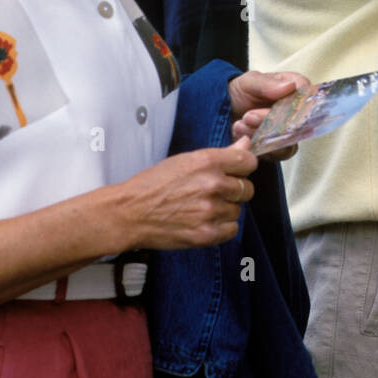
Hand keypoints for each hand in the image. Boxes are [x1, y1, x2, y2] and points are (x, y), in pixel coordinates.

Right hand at [117, 138, 257, 247]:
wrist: (129, 213)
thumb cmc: (154, 184)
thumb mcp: (186, 160)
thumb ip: (221, 154)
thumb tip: (246, 143)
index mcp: (207, 162)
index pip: (249, 162)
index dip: (243, 167)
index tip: (236, 171)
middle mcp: (212, 185)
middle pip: (247, 188)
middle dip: (235, 190)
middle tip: (214, 192)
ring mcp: (210, 211)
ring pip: (238, 210)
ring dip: (225, 209)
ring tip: (202, 207)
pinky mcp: (206, 234)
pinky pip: (232, 229)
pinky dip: (222, 227)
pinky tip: (205, 220)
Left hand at [229, 69, 309, 160]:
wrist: (227, 110)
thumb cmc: (242, 91)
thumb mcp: (249, 82)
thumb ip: (267, 84)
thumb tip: (290, 86)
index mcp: (296, 88)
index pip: (308, 97)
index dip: (294, 104)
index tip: (273, 107)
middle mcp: (298, 111)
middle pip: (298, 122)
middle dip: (269, 121)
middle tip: (248, 116)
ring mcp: (290, 131)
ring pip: (288, 140)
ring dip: (261, 135)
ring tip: (240, 125)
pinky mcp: (280, 148)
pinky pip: (277, 153)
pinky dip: (258, 147)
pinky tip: (241, 135)